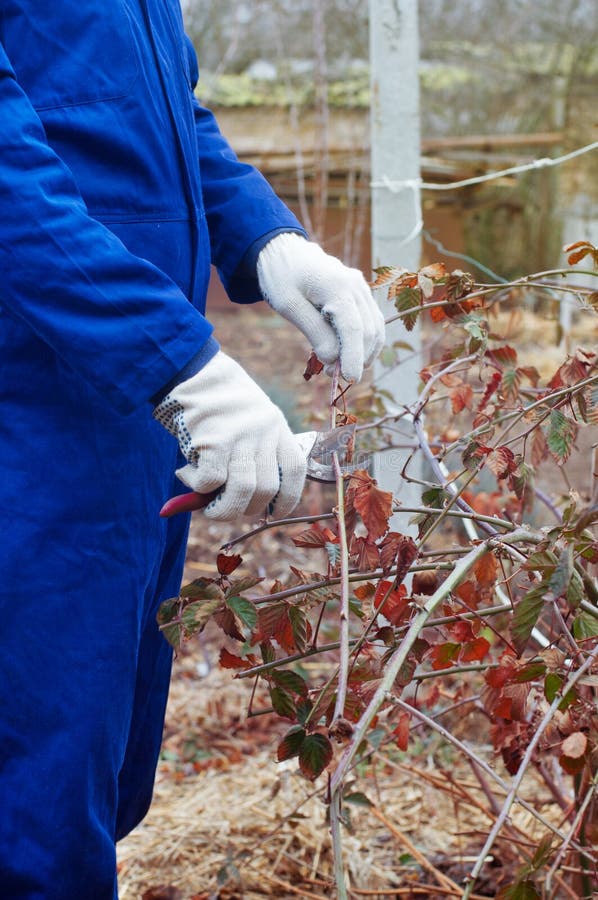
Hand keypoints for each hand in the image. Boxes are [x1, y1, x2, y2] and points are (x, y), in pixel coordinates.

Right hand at [153, 351, 305, 519]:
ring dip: (223, 509)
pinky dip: (197, 487)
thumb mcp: (246, 421)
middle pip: (267, 489)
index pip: (294, 470)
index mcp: (277, 425)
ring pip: (242, 492)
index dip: (288, 499)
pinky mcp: (213, 441)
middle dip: (247, 509)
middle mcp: (264, 431)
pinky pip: (211, 482)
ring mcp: (240, 437)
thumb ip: (250, 455)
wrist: (190, 370)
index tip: (275, 513)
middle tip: (227, 508)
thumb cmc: (217, 401)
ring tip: (208, 506)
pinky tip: (186, 474)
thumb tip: (242, 505)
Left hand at [257, 233, 384, 381]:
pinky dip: (364, 342)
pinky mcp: (361, 295)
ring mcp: (362, 289)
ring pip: (375, 328)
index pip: (353, 328)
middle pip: (368, 331)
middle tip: (332, 375)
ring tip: (339, 368)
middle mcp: (356, 285)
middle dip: (356, 358)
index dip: (354, 356)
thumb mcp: (288, 305)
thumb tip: (332, 359)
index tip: (349, 379)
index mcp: (337, 285)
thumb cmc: (282, 278)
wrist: (285, 252)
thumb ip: (313, 331)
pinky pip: (371, 322)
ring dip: (363, 353)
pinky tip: (347, 354)